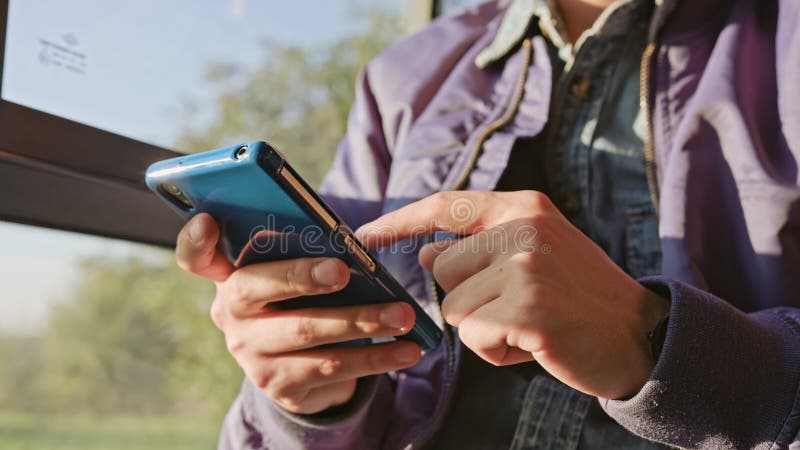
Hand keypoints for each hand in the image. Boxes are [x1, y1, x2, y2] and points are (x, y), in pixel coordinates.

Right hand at [175, 213, 420, 413]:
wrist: (301, 365)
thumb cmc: (302, 298)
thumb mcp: (295, 273)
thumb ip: (302, 252)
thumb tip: (348, 244)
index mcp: (229, 274)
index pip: (195, 256)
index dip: (195, 239)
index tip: (209, 221)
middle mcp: (229, 313)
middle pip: (256, 288)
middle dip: (300, 276)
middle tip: (342, 271)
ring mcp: (249, 352)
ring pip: (305, 331)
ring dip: (360, 322)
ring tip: (403, 315)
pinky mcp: (277, 384)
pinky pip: (330, 368)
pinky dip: (374, 358)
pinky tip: (405, 350)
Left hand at [356, 191, 668, 399]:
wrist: (639, 336)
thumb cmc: (578, 297)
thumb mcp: (533, 255)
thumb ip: (481, 248)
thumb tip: (425, 254)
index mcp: (524, 206)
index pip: (446, 206)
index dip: (400, 220)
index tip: (364, 234)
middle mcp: (524, 226)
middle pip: (441, 269)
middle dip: (467, 299)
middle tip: (515, 309)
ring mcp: (527, 264)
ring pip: (454, 305)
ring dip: (483, 328)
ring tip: (528, 326)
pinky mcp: (528, 306)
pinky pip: (475, 335)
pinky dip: (496, 351)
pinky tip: (535, 345)